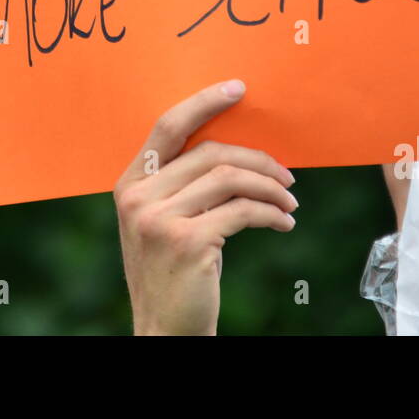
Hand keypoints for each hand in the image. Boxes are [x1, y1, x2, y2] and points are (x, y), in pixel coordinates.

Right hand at [114, 79, 297, 335]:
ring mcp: (158, 219)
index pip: (168, 126)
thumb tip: (238, 147)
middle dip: (257, 160)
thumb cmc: (174, 271)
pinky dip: (272, 214)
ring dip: (270, 188)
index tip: (239, 88)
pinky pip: (242, 211)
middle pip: (210, 152)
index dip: (204, 101)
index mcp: (129, 184)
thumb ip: (183, 184)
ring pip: (230, 179)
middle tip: (287, 175)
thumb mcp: (165, 221)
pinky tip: (285, 223)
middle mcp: (137, 197)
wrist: (166, 330)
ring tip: (290, 202)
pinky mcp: (186, 242)